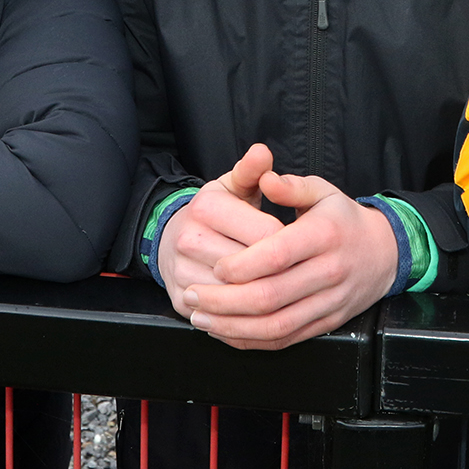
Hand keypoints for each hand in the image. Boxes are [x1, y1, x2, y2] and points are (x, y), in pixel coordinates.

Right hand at [157, 143, 283, 311]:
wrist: (174, 239)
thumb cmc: (215, 212)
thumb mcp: (233, 186)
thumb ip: (252, 170)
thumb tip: (263, 152)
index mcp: (206, 208)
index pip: (264, 234)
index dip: (287, 242)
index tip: (295, 243)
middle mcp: (190, 240)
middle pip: (253, 267)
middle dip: (279, 271)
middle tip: (294, 268)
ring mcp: (183, 273)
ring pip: (239, 295)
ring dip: (263, 294)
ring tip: (279, 285)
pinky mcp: (182, 300)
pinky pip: (223, 315)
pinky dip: (246, 314)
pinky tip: (261, 306)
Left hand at [181, 167, 398, 350]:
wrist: (386, 253)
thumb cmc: (344, 220)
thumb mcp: (323, 192)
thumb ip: (291, 186)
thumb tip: (264, 176)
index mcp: (325, 235)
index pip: (277, 255)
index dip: (241, 265)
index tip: (215, 266)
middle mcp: (329, 271)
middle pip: (271, 295)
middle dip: (225, 300)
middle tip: (193, 295)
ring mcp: (330, 301)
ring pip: (276, 325)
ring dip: (232, 326)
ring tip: (202, 318)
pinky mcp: (327, 322)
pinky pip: (285, 338)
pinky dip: (252, 341)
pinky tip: (227, 332)